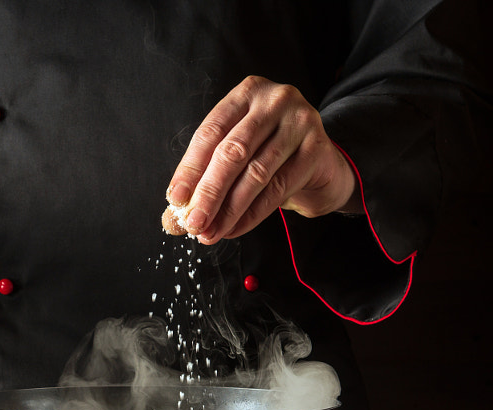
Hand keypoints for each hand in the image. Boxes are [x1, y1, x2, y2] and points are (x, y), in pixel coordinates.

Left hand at [164, 76, 360, 243]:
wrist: (320, 165)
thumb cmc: (269, 156)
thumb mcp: (235, 157)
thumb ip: (203, 180)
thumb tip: (172, 219)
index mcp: (246, 93)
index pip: (210, 133)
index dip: (190, 169)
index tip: (175, 199)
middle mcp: (274, 100)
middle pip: (233, 152)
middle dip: (209, 193)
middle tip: (193, 223)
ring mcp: (300, 121)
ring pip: (256, 173)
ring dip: (229, 210)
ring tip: (211, 233)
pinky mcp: (317, 148)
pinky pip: (279, 188)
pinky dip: (253, 214)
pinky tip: (234, 229)